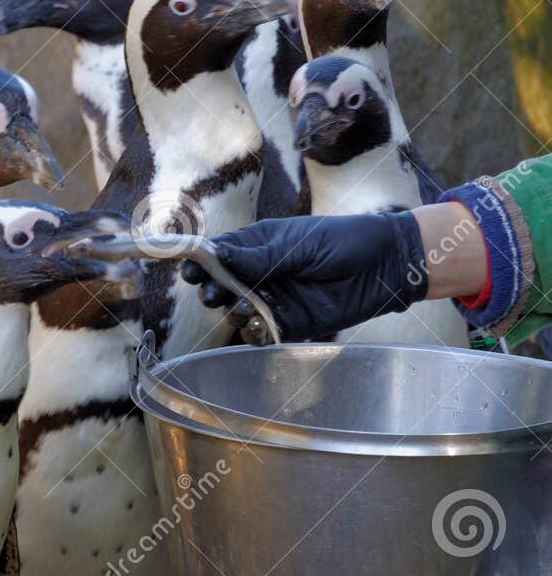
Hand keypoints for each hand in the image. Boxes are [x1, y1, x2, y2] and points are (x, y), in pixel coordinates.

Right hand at [181, 213, 428, 341]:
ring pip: (238, 312)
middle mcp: (261, 274)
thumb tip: (216, 255)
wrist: (385, 265)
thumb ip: (259, 256)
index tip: (190, 271)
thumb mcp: (298, 244)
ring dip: (234, 311)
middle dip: (212, 290)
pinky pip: (263, 334)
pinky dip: (256, 334)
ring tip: (244, 307)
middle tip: (212, 294)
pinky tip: (260, 327)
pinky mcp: (290, 324)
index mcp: (259, 246)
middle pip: (222, 286)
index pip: (219, 254)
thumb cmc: (344, 241)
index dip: (201, 263)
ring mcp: (274, 300)